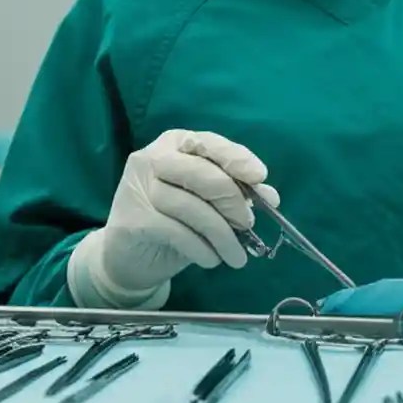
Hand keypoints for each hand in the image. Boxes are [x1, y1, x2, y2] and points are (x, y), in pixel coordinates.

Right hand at [67, 129, 278, 309]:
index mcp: (175, 144)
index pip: (210, 143)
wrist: (131, 256)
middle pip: (201, 174)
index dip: (237, 158)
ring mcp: (138, 187)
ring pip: (191, 207)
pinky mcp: (133, 218)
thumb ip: (237, 193)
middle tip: (248, 225)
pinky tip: (211, 259)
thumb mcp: (209, 203)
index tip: (260, 176)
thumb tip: (271, 196)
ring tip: (236, 256)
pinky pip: (177, 231)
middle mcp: (153, 158)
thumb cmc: (174, 220)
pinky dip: (201, 248)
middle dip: (232, 202)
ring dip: (221, 235)